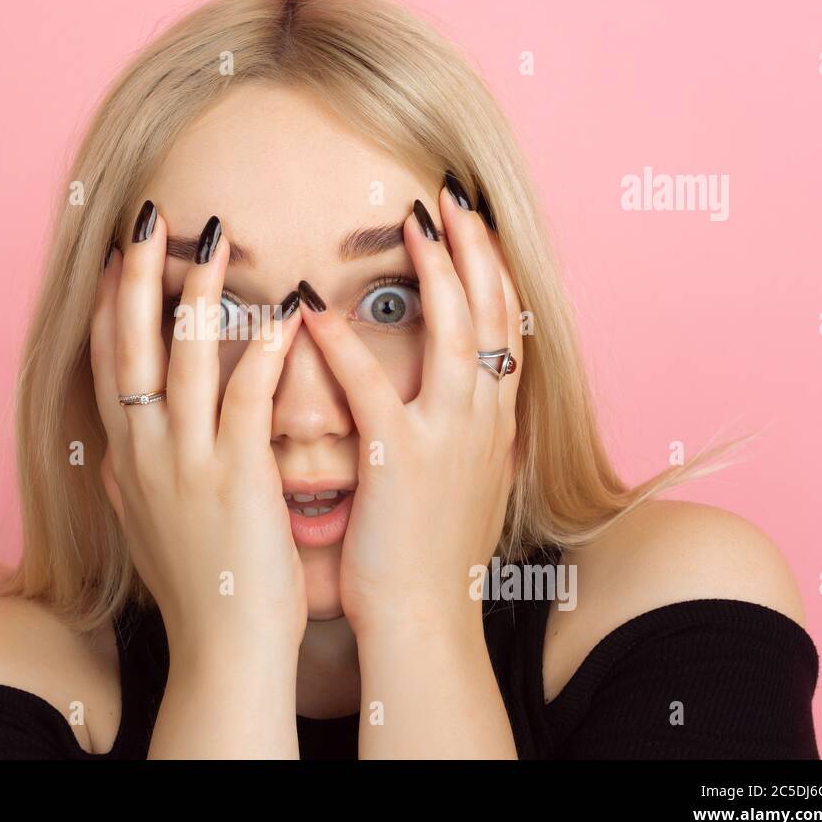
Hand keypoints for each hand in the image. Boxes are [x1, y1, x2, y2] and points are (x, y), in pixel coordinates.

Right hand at [90, 202, 308, 657]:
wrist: (223, 651)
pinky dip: (260, 347)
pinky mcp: (237, 477)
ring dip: (196, 291)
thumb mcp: (146, 527)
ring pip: (181, 356)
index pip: (105, 361)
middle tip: (149, 217)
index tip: (114, 254)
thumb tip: (111, 450)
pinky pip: (245, 396)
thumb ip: (130, 479)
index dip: (107, 302)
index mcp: (125, 459)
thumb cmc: (197, 587)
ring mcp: (186, 463)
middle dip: (136, 274)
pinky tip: (281, 308)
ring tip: (212, 238)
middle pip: (128, 343)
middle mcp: (144, 452)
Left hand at [298, 183, 523, 635]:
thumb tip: (444, 393)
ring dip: (436, 270)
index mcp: (493, 424)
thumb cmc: (426, 557)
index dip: (492, 269)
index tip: (471, 223)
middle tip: (450, 197)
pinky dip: (345, 346)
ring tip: (410, 220)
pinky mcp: (403, 463)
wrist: (427, 625)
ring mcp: (450, 440)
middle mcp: (484, 422)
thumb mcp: (457, 484)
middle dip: (475, 248)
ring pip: (458, 332)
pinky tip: (315, 310)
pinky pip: (374, 390)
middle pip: (495, 312)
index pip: (506, 326)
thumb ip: (454, 431)